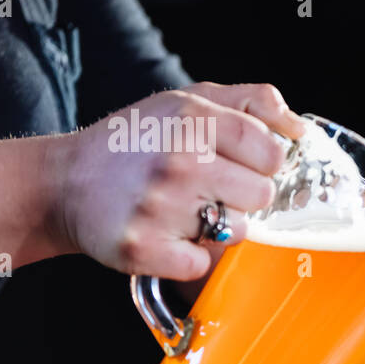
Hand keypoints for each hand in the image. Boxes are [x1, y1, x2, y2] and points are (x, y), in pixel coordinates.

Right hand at [52, 82, 307, 278]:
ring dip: (217, 225)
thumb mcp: (190, 101)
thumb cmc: (137, 141)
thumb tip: (299, 128)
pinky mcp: (143, 248)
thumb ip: (252, 103)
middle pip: (261, 195)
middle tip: (208, 187)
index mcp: (192, 118)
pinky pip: (203, 262)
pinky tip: (170, 234)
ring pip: (237, 231)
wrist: (65, 182)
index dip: (265, 164)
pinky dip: (191, 255)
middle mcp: (177, 160)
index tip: (244, 164)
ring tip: (184, 208)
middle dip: (242, 194)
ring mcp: (160, 206)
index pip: (272, 153)